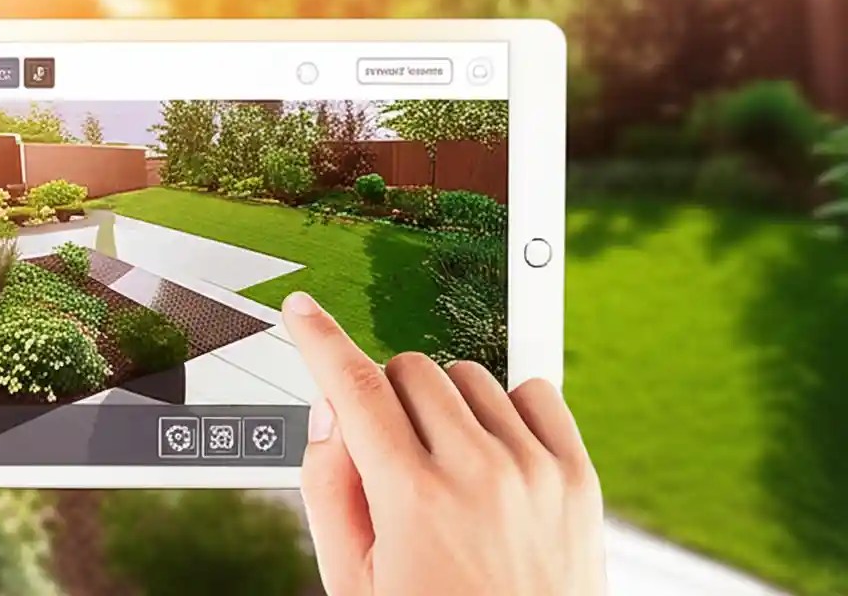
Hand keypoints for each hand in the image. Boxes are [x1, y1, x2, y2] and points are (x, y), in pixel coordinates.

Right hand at [284, 292, 604, 595]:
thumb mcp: (356, 580)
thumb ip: (328, 490)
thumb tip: (330, 415)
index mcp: (414, 501)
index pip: (353, 389)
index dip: (319, 341)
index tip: (303, 312)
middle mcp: (480, 474)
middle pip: (410, 370)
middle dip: (385, 396)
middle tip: (388, 452)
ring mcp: (536, 471)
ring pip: (468, 376)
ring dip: (441, 404)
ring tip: (443, 465)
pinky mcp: (579, 477)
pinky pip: (534, 391)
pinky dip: (504, 408)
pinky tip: (491, 454)